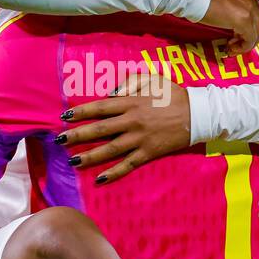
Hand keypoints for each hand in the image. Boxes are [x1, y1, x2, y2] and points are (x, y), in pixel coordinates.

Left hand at [55, 74, 189, 182]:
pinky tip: (100, 179)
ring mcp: (139, 139)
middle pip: (99, 129)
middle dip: (77, 135)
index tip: (65, 116)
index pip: (99, 108)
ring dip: (90, 156)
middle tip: (60, 140)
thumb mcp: (152, 79)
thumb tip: (109, 94)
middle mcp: (131, 121)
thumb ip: (129, 83)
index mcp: (130, 102)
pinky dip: (114, 172)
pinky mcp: (148, 153)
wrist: (198, 114)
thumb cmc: (173, 94)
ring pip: (109, 149)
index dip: (80, 112)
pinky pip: (128, 165)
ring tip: (73, 161)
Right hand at [200, 0, 258, 55]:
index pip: (255, 16)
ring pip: (257, 35)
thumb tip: (230, 17)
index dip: (247, 29)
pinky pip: (250, 40)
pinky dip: (242, 48)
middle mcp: (252, 2)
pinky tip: (231, 49)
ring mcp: (250, 12)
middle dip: (247, 39)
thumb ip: (232, 5)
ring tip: (231, 48)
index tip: (234, 36)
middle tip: (233, 44)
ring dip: (245, 44)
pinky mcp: (244, 22)